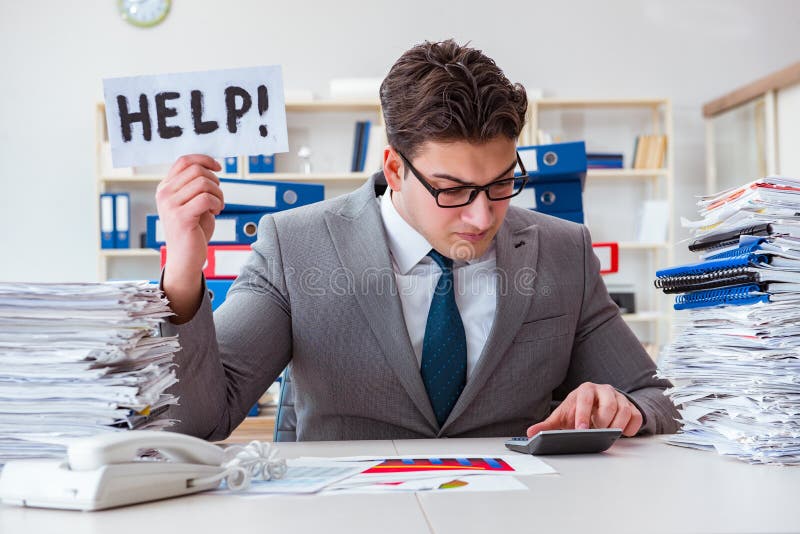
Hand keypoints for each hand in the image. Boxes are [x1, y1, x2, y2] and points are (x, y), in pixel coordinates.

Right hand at [156, 155, 222, 319]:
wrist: (186, 257)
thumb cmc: (192, 231)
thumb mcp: (192, 202)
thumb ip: (196, 185)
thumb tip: (210, 166)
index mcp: (166, 187)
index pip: (184, 161)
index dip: (204, 159)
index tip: (218, 167)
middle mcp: (165, 194)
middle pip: (197, 170)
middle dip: (215, 181)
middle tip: (217, 196)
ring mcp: (170, 205)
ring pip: (204, 183)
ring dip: (218, 194)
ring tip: (217, 206)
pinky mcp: (181, 217)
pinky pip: (206, 198)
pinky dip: (217, 203)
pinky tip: (215, 212)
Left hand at [526, 382, 642, 437]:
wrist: (596, 406)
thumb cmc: (578, 411)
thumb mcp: (562, 416)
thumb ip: (547, 426)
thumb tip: (531, 433)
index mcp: (586, 390)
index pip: (585, 399)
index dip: (583, 415)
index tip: (581, 430)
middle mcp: (604, 391)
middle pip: (609, 404)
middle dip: (603, 421)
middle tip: (598, 432)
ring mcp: (619, 398)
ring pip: (625, 410)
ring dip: (618, 425)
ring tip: (609, 434)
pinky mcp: (632, 407)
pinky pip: (637, 417)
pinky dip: (632, 427)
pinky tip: (623, 433)